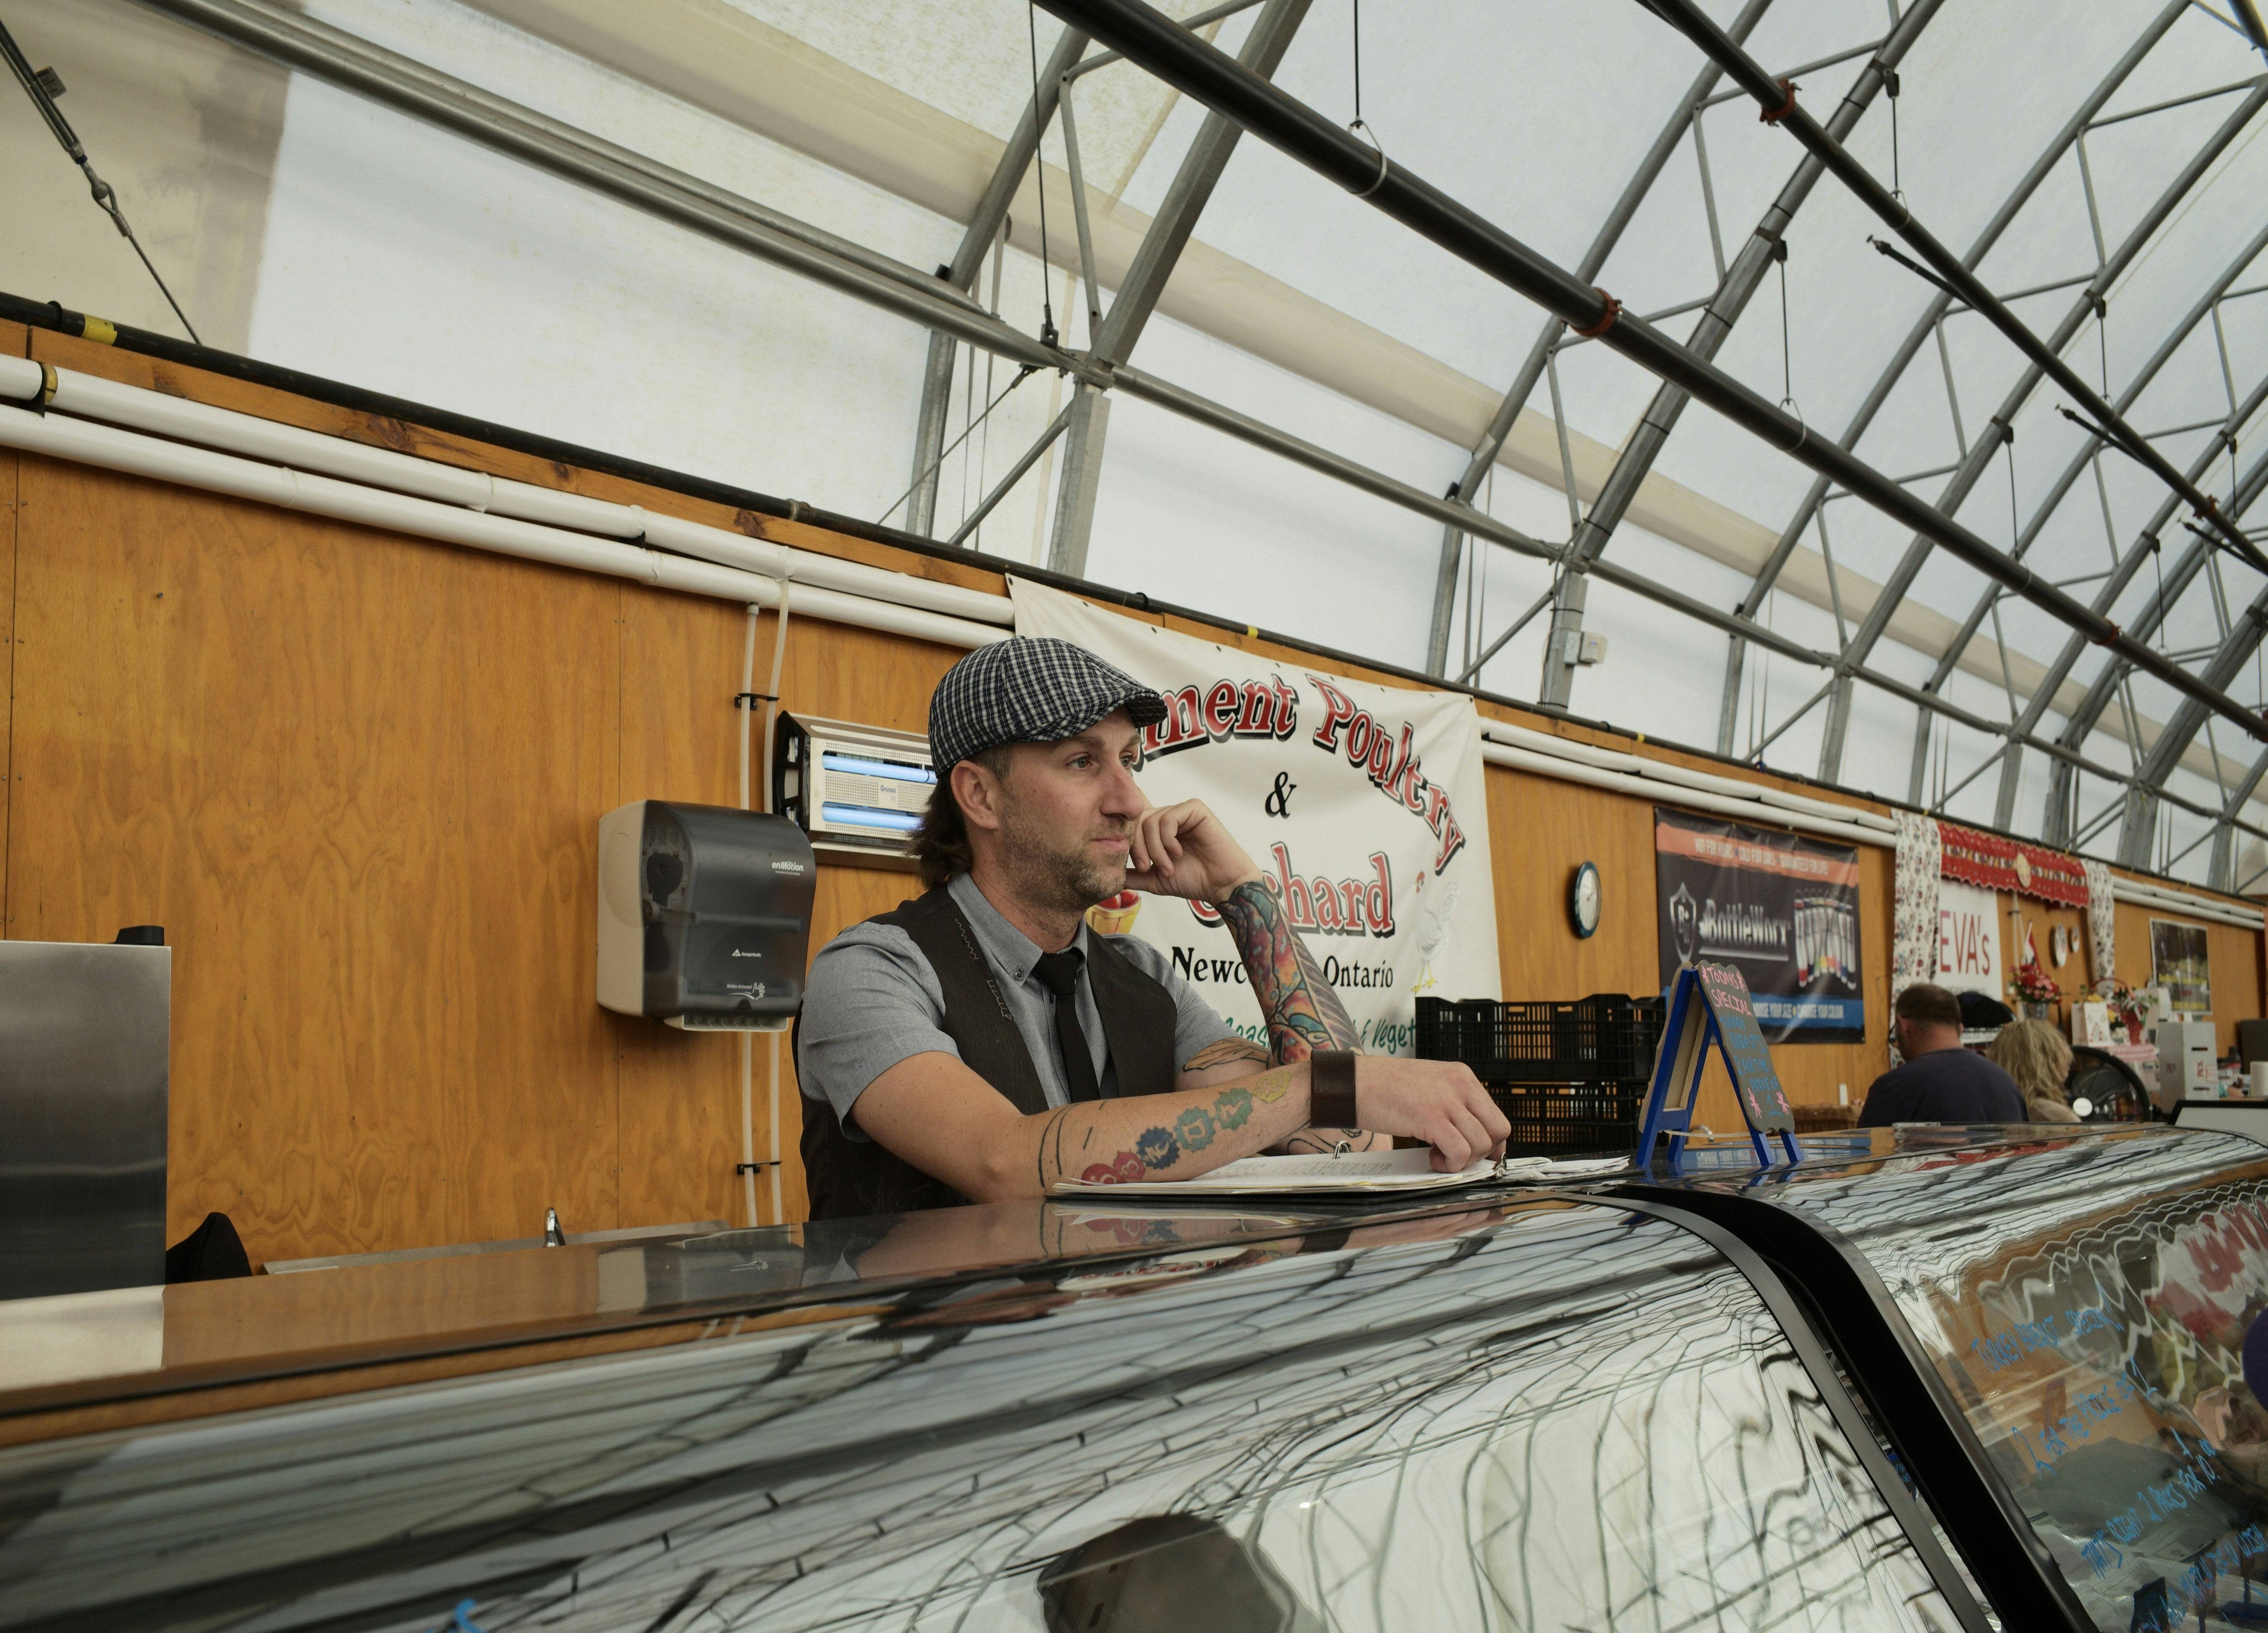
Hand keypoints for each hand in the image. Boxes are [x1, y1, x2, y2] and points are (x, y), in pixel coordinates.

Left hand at [1125, 798, 1262, 901]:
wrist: (1221, 884)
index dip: (1128, 843)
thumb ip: (1134, 875)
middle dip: (1138, 847)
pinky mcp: (1195, 808)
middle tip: (1148, 868)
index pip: (1131, 825)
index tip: (1139, 867)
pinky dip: (1168, 839)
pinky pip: (1168, 817)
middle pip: (1136, 820)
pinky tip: (1178, 853)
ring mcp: (1181, 811)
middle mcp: (1168, 817)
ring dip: (1155, 849)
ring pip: (1150, 820)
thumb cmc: (1194, 880)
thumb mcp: (1155, 879)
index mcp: (1158, 830)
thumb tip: (1111, 874)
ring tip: (1167, 867)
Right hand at [1341, 1056, 1509, 1171]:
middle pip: (1498, 1130)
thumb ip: (1455, 1106)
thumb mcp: (1431, 1087)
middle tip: (1457, 1157)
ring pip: (1481, 1144)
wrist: (1354, 1082)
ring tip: (1438, 1157)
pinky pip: (1459, 1151)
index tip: (1476, 1155)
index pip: (1496, 1116)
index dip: (1491, 1143)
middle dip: (1482, 1153)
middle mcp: (1460, 1085)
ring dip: (1462, 1161)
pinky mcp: (1431, 1117)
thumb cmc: (1386, 1088)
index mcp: (1462, 1076)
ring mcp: (1446, 1100)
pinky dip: (1450, 1164)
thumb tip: (1474, 1138)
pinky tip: (1432, 1158)